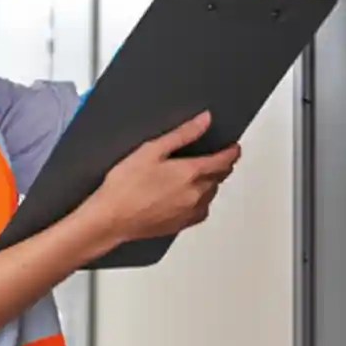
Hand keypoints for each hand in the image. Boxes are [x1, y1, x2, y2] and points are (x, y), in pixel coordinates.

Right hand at [86, 111, 240, 242]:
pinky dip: (201, 200)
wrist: (111, 219)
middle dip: (221, 165)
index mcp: (192, 173)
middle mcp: (196, 194)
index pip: (224, 160)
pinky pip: (201, 210)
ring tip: (197, 174)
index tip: (234, 147)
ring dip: (211, 183)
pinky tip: (187, 195)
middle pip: (220, 177)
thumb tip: (205, 121)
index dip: (232, 151)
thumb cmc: (125, 186)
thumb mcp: (152, 150)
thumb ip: (183, 134)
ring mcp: (190, 212)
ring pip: (211, 194)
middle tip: (216, 157)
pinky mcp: (182, 225)